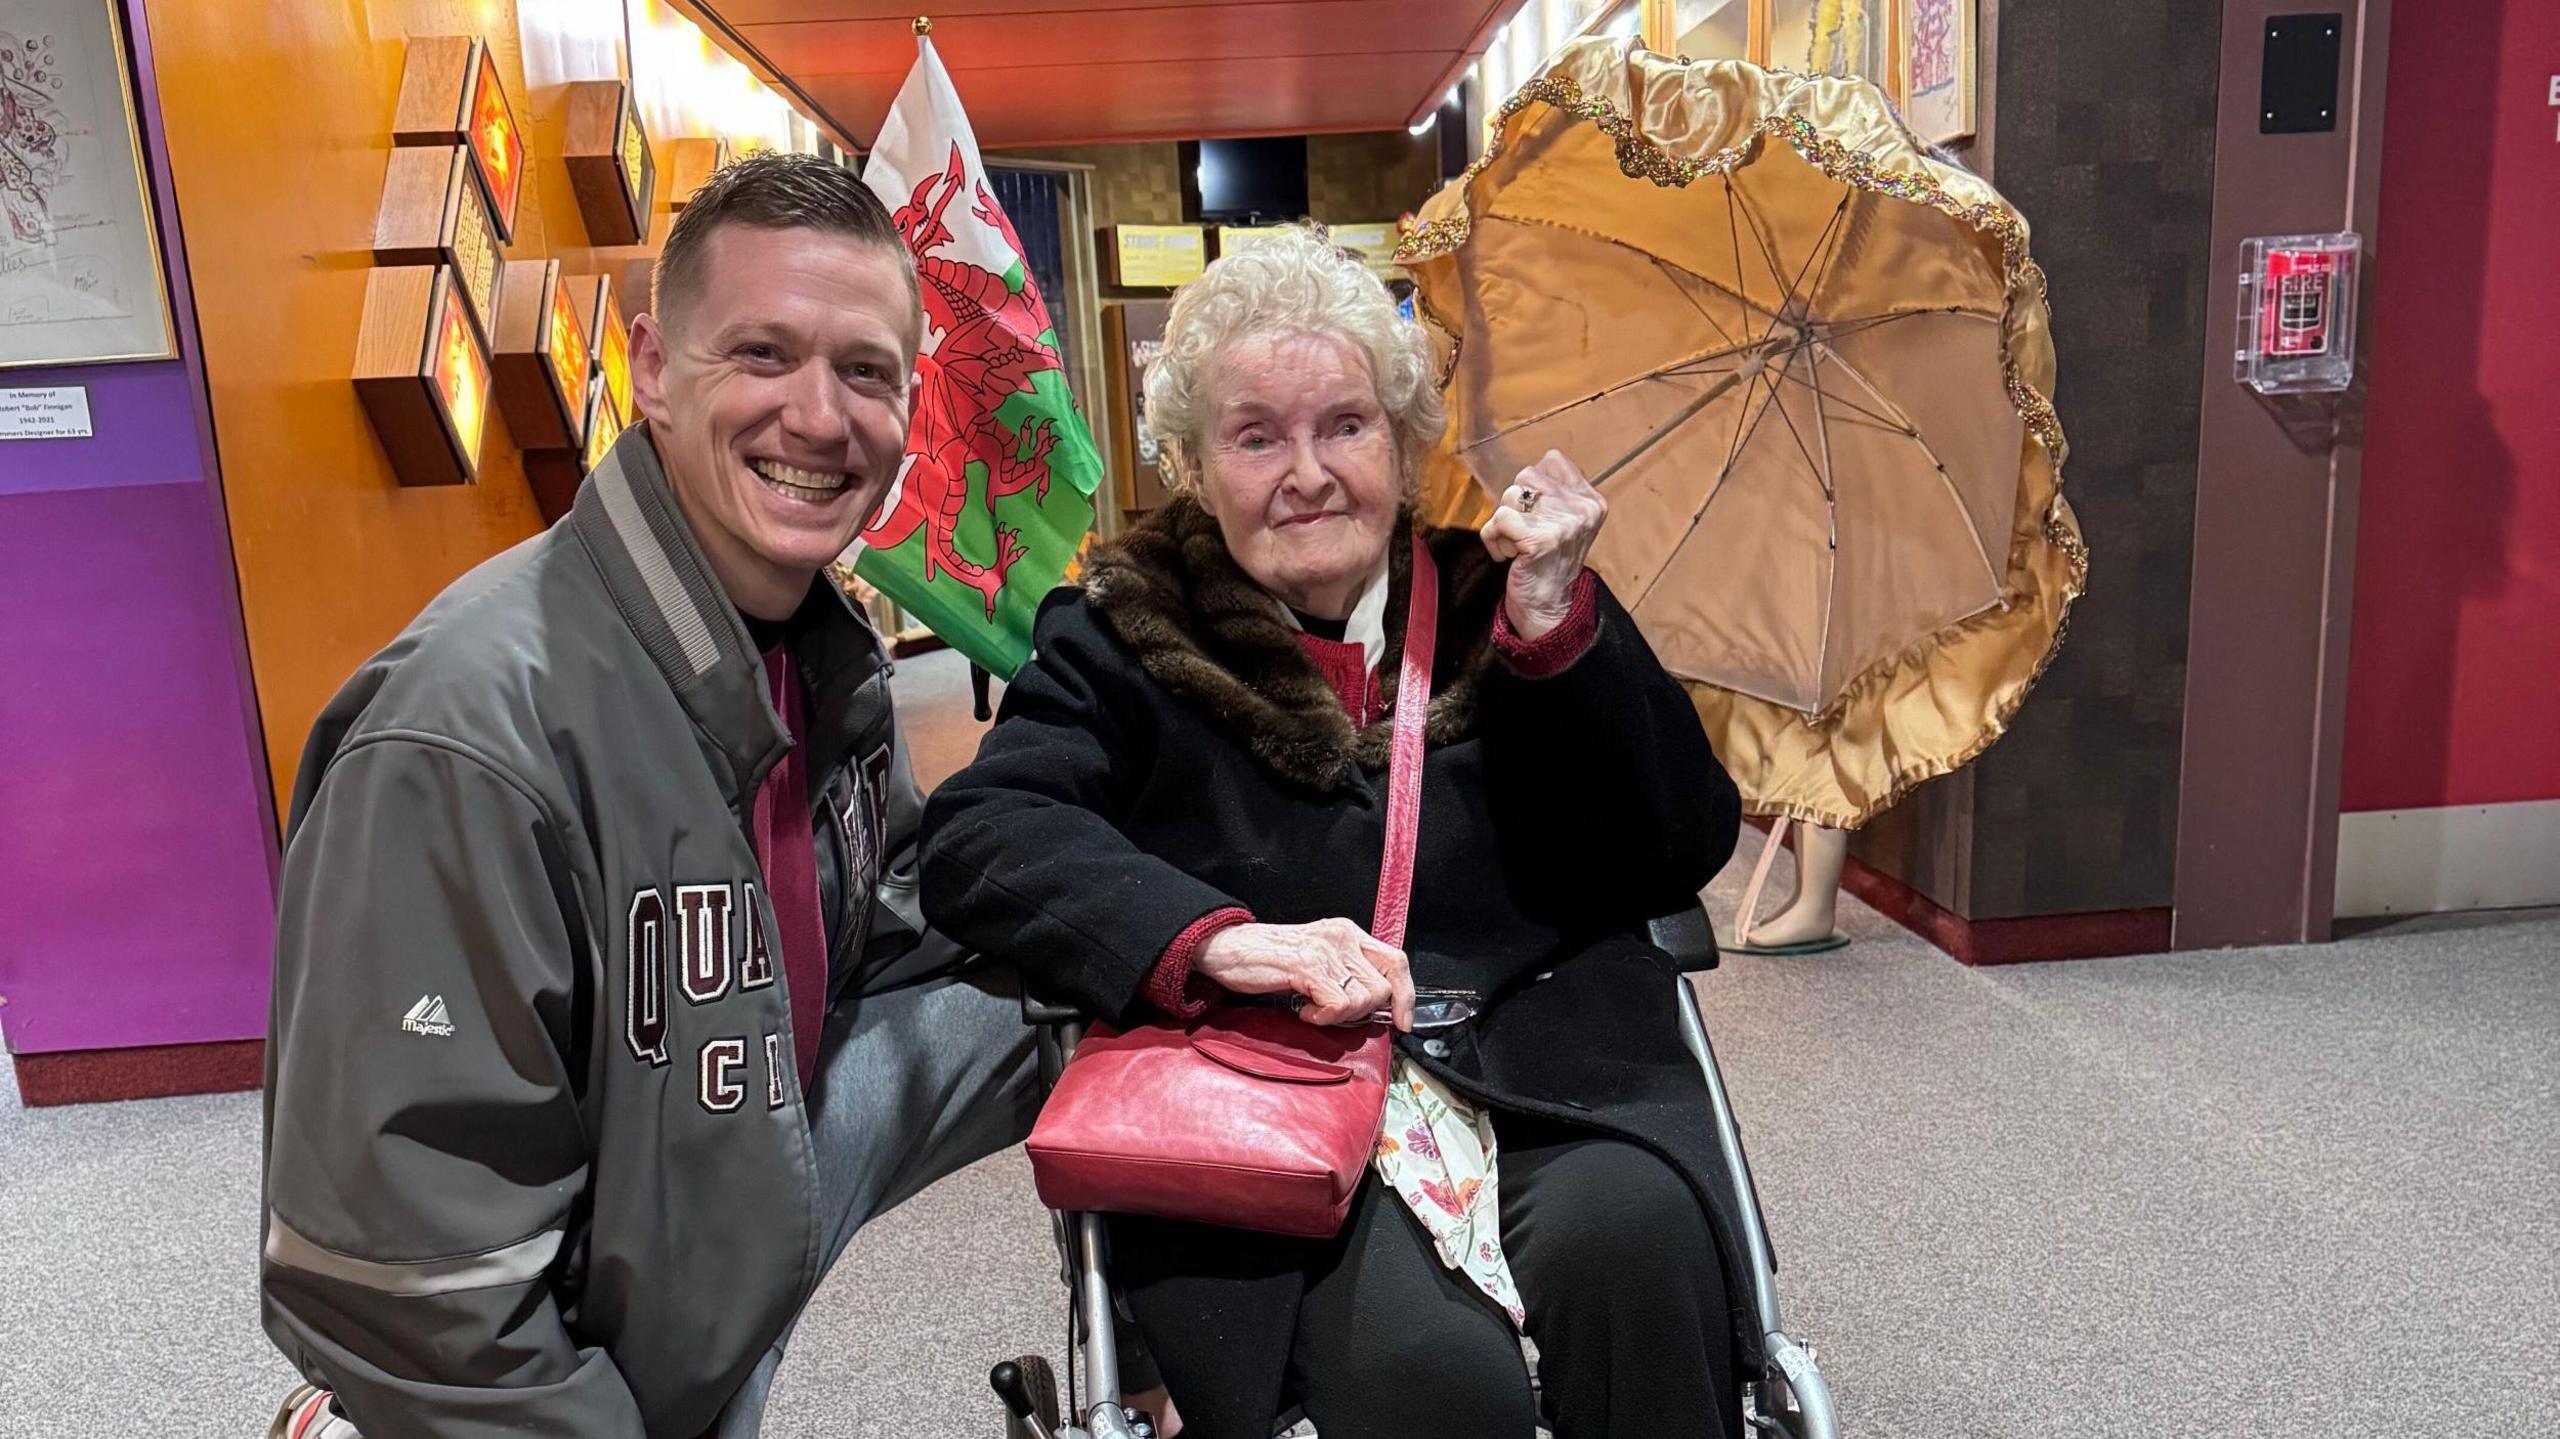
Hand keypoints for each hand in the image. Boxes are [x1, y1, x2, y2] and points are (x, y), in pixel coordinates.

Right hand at [1194, 919, 1414, 1029]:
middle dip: (1362, 1012)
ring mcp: (1326, 951)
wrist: (1226, 947)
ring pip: (1363, 1000)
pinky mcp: (1309, 967)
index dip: (1406, 995)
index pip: (1396, 960)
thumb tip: (1376, 1004)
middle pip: (1382, 987)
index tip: (1404, 1022)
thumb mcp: (1317, 956)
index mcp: (1347, 932)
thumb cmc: (1267, 958)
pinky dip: (1323, 1017)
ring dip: (1339, 1016)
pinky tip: (1304, 1010)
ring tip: (1313, 1008)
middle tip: (1332, 1012)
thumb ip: (1346, 971)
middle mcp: (1342, 937)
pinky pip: (1338, 1006)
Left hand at [1480, 450, 1605, 640]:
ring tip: (1515, 544)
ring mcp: (1564, 524)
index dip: (1532, 484)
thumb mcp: (1563, 523)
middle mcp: (1583, 510)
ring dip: (1502, 522)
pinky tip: (1506, 555)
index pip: (1552, 461)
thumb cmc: (1547, 563)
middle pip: (1527, 476)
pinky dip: (1493, 538)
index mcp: (1591, 502)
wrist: (1548, 608)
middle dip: (1514, 503)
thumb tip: (1525, 473)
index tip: (1533, 513)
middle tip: (1522, 531)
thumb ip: (1552, 494)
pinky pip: (1500, 520)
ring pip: (1510, 495)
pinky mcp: (1541, 540)